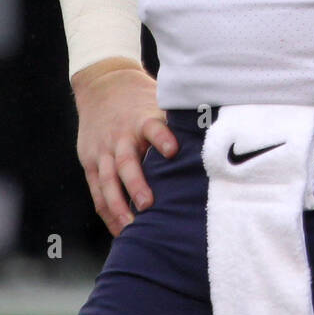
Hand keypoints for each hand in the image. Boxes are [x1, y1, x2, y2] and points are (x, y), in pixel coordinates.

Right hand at [72, 60, 177, 236]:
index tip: (173, 150)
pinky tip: (120, 230)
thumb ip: (181, 121)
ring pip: (107, 180)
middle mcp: (122, 136)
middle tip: (148, 204)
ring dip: (118, 205)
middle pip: (126, 161)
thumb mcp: (159, 102)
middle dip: (136, 183)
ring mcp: (104, 150)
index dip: (162, 138)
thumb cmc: (141, 101)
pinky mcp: (90, 161)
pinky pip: (97, 190)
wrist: (103, 84)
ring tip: (131, 228)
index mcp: (142, 119)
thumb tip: (223, 131)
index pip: (153, 127)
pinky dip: (108, 211)